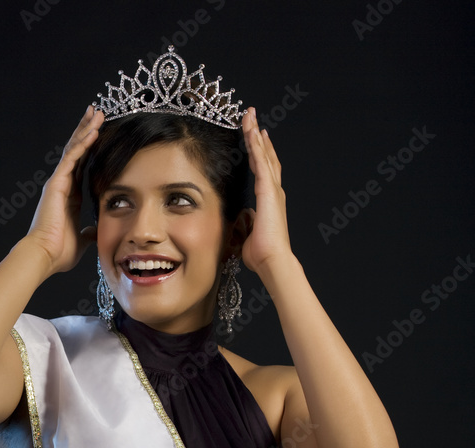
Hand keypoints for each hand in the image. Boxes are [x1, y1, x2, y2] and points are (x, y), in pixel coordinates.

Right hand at [24, 106, 103, 275]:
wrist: (44, 255)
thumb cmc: (58, 252)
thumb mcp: (81, 241)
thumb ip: (88, 233)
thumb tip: (94, 233)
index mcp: (69, 196)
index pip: (82, 165)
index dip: (90, 148)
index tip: (99, 132)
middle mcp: (62, 185)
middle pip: (77, 151)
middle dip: (86, 130)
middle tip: (96, 112)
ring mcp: (58, 182)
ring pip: (74, 149)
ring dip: (86, 129)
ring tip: (97, 112)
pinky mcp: (56, 183)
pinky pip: (72, 158)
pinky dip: (83, 143)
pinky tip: (94, 130)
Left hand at [240, 108, 294, 274]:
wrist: (272, 261)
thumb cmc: (261, 253)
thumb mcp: (248, 232)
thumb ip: (246, 222)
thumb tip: (243, 220)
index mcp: (269, 199)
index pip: (263, 169)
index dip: (260, 151)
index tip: (256, 135)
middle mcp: (273, 190)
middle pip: (265, 156)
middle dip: (258, 135)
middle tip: (252, 117)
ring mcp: (272, 189)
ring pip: (263, 154)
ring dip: (256, 134)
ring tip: (250, 116)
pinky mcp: (268, 191)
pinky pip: (262, 162)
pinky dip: (257, 146)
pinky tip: (253, 132)